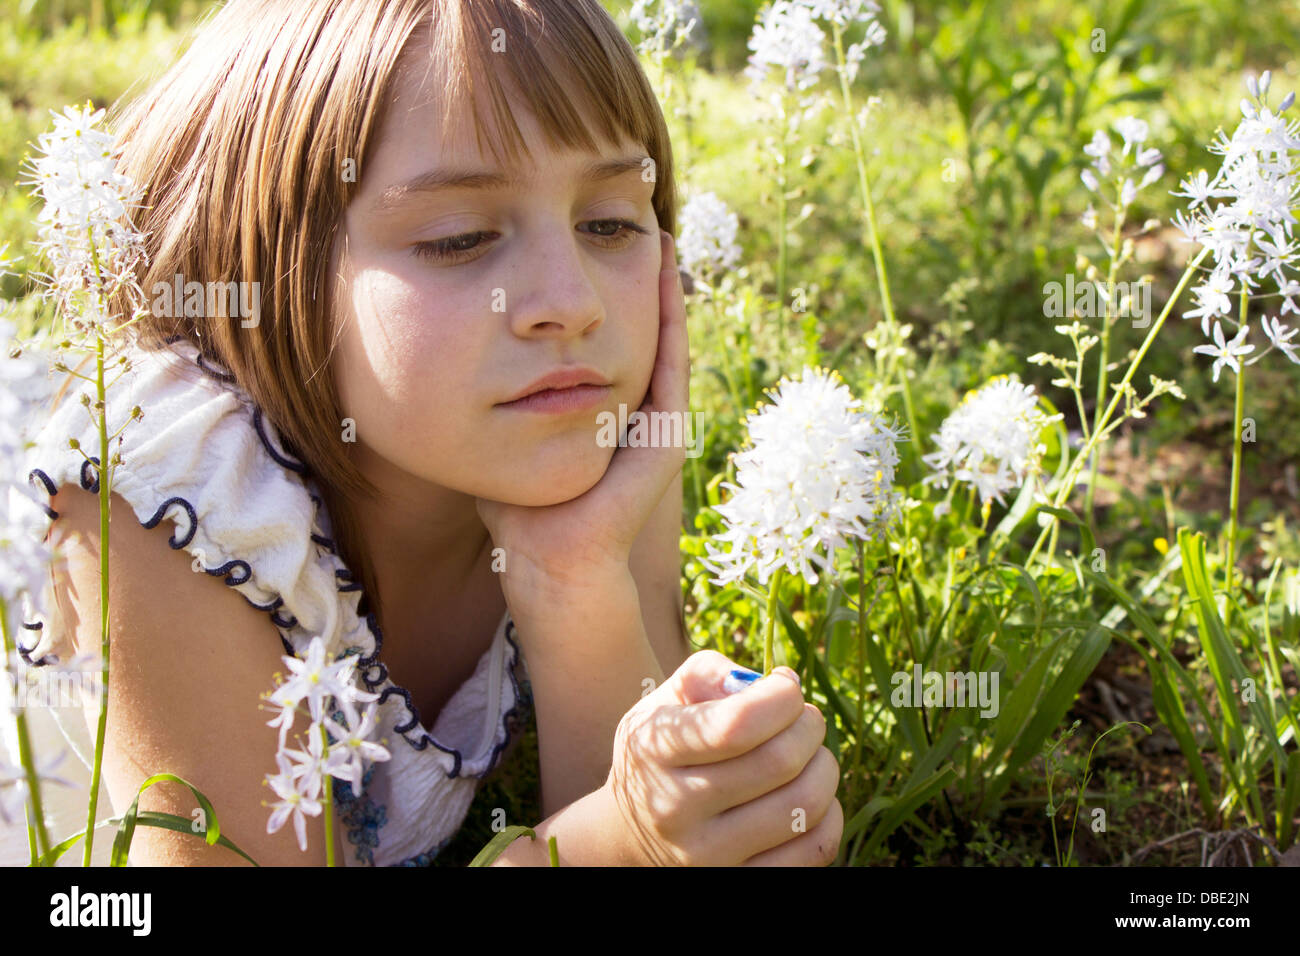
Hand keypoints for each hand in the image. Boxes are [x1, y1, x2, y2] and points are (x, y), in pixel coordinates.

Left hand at [476, 230, 689, 608]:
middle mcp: (634, 413)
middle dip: (635, 281)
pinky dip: (671, 319)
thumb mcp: (505, 435)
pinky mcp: (665, 435)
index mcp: (600, 413)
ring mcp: (655, 424)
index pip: (605, 343)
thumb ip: (494, 400)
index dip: (600, 297)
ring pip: (662, 340)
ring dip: (663, 288)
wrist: (546, 562)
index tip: (587, 246)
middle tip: (634, 224)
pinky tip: (664, 275)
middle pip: (638, 332)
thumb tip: (456, 361)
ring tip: (657, 234)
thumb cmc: (518, 513)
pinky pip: (670, 365)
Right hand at [605, 650, 843, 865]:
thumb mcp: (663, 702)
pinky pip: (814, 850)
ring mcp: (707, 855)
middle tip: (803, 717)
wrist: (628, 837)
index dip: (781, 697)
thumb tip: (775, 682)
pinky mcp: (736, 883)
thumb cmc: (660, 753)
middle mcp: (675, 808)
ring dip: (823, 767)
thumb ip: (709, 674)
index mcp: (655, 750)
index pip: (737, 725)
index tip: (785, 686)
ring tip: (808, 755)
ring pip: (804, 806)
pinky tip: (807, 794)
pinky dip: (827, 814)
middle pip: (780, 761)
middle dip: (809, 726)